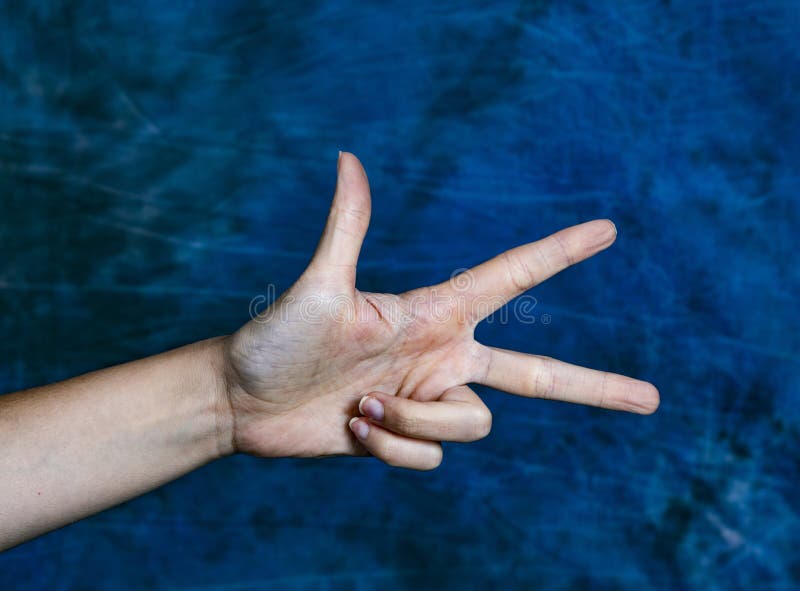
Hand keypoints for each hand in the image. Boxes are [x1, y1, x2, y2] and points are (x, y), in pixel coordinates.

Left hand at [222, 152, 658, 468]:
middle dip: (595, 388)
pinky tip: (352, 429)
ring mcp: (428, 402)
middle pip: (537, 377)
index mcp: (434, 314)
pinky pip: (428, 460)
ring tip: (360, 405)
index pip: (512, 279)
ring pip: (468, 428)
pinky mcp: (409, 442)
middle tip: (654, 400)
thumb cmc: (276, 338)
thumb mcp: (318, 287)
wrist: (244, 403)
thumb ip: (347, 227)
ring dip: (411, 423)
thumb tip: (349, 157)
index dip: (558, 255)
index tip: (607, 232)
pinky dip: (390, 450)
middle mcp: (442, 357)